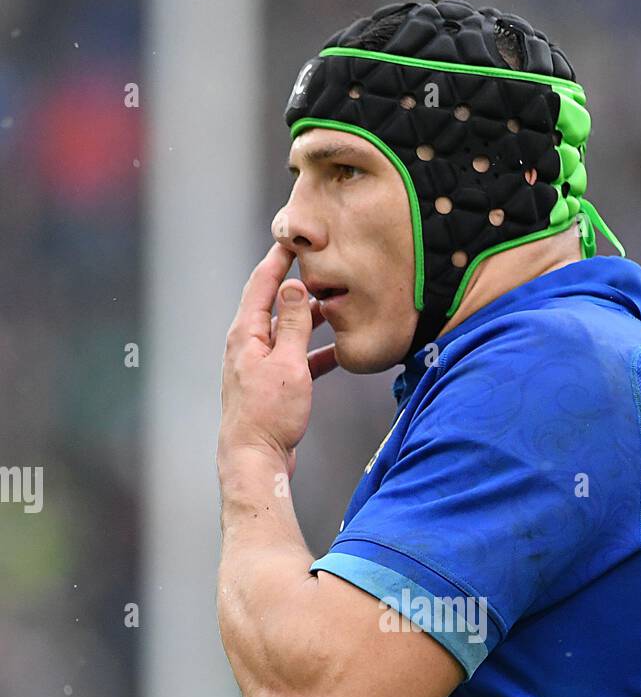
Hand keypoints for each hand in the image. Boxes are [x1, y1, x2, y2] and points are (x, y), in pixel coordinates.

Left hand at [218, 243, 338, 472]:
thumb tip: (295, 287)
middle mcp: (248, 345)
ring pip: (288, 332)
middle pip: (275, 305)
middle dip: (299, 286)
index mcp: (246, 334)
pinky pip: (296, 358)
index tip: (295, 238)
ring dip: (312, 321)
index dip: (279, 258)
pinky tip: (338, 351)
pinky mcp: (271, 385)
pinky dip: (315, 352)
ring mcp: (258, 365)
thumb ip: (294, 324)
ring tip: (338, 308)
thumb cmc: (268, 414)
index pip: (261, 283)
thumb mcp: (288, 364)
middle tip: (323, 269)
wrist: (255, 458)